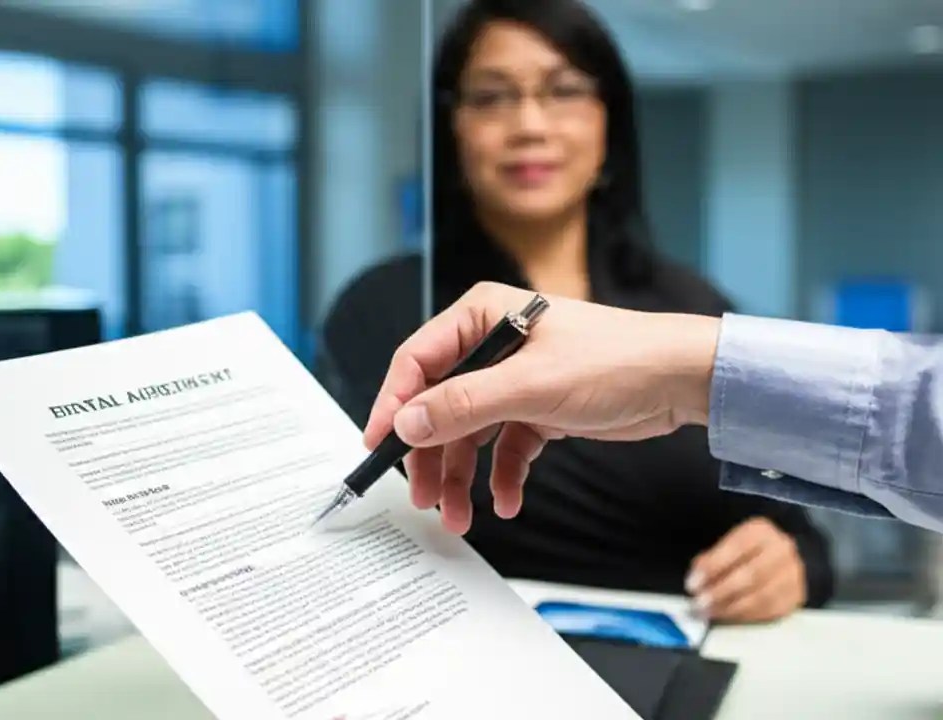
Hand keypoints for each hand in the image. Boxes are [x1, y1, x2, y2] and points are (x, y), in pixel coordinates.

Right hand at [362, 282, 720, 533]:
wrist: (684, 379)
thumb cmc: (616, 360)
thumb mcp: (531, 385)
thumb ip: (463, 405)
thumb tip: (406, 422)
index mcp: (482, 316)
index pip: (417, 362)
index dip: (393, 405)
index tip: (377, 446)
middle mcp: (493, 344)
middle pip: (439, 405)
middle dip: (430, 455)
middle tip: (420, 497)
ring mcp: (515, 378)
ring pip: (469, 433)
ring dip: (461, 476)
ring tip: (457, 517)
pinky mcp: (538, 408)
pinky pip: (504, 448)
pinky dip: (502, 476)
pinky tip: (506, 501)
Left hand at [686, 517, 806, 622]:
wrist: (786, 559)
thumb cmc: (747, 551)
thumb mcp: (729, 544)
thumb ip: (712, 558)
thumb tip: (697, 578)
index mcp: (761, 532)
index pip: (736, 547)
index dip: (713, 566)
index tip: (692, 584)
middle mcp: (781, 551)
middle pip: (751, 575)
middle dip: (721, 592)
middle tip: (699, 604)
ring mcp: (793, 575)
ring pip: (761, 597)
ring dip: (731, 608)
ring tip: (709, 613)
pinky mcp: (796, 597)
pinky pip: (769, 610)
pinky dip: (744, 616)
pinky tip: (727, 616)